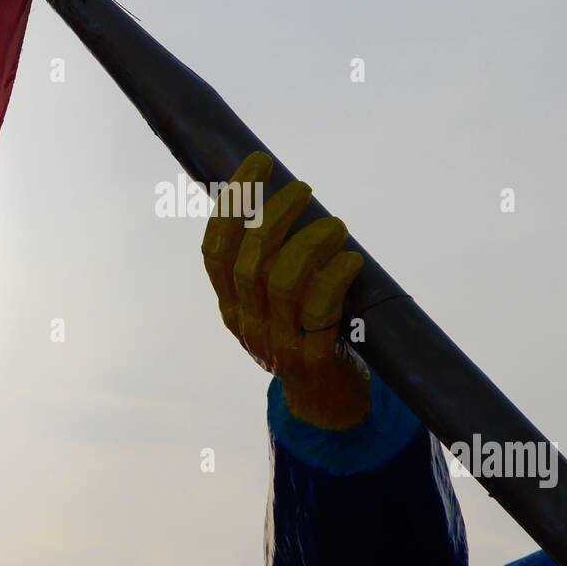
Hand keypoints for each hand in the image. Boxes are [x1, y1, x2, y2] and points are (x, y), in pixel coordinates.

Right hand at [201, 151, 369, 430]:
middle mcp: (246, 324)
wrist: (324, 402)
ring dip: (310, 244)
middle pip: (249, 262)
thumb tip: (286, 194)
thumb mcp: (275, 301)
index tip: (257, 163)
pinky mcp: (313, 360)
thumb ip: (273, 259)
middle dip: (274, 215)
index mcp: (230, 305)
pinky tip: (351, 262)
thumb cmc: (304, 333)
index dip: (232, 204)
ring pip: (282, 283)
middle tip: (303, 189)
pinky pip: (320, 313)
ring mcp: (277, 345)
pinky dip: (335, 278)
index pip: (215, 251)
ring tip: (335, 226)